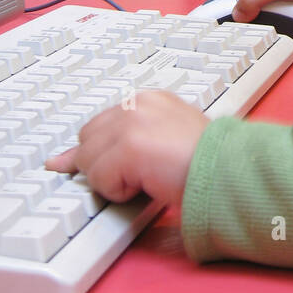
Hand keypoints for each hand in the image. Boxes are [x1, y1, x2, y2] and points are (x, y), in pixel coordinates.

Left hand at [44, 91, 207, 204]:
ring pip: (88, 161)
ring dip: (112, 180)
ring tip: (147, 180)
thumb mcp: (163, 140)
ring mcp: (132, 124)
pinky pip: (100, 180)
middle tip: (133, 177)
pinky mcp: (130, 147)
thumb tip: (63, 160)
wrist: (229, 170)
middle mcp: (137, 105)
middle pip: (87, 141)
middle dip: (102, 165)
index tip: (102, 167)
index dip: (99, 152)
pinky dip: (120, 192)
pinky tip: (148, 185)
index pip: (99, 124)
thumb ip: (123, 141)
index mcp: (147, 100)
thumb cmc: (207, 162)